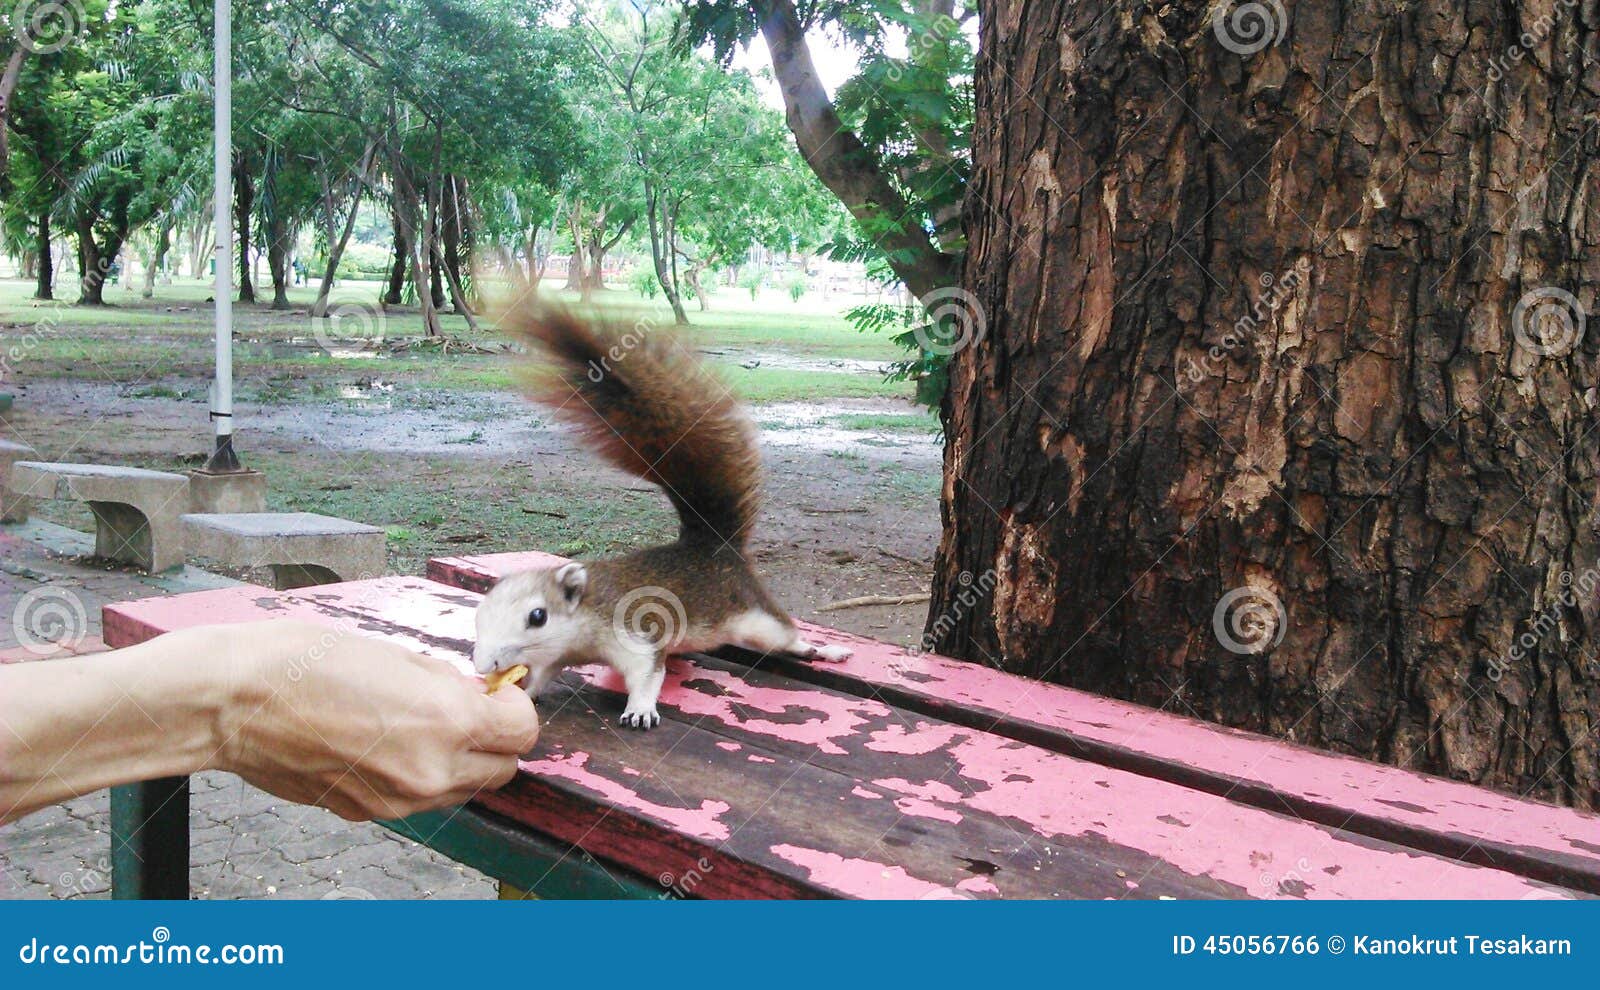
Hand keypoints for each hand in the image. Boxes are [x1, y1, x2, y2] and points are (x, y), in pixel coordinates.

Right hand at [210, 621, 539, 820]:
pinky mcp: (367, 813)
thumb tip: (475, 697)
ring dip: (459, 761)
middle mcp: (430, 770)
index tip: (497, 694)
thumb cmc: (306, 664)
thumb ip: (448, 685)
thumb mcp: (398, 656)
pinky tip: (385, 744)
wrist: (236, 702)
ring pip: (462, 790)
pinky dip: (418, 776)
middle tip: (468, 711)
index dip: (513, 707)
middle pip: (502, 769)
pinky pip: (417, 799)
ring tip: (419, 725)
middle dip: (494, 740)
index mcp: (446, 722)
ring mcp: (397, 799)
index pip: (523, 731)